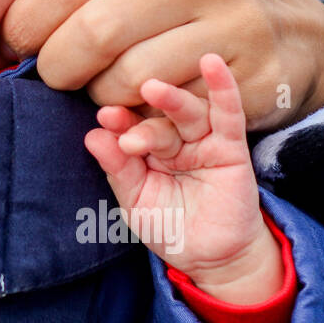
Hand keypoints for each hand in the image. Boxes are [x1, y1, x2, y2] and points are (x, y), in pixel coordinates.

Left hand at [1, 0, 323, 131]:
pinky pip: (171, 113)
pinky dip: (140, 120)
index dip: (28, 19)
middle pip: (94, 32)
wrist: (295, 33)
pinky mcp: (254, 79)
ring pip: (129, 78)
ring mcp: (234, 26)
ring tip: (100, 88)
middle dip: (57, 65)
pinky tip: (135, 110)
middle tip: (52, 75)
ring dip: (99, 96)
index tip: (18, 40)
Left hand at [84, 53, 282, 303]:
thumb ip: (118, 169)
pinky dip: (223, 89)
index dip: (118, 121)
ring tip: (153, 89)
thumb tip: (92, 136)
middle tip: (122, 125)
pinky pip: (228, 115)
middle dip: (140, 122)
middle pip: (156, 120)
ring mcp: (202, 141)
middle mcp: (172, 139)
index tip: (104, 117)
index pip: (129, 126)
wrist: (209, 259)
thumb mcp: (136, 202)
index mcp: (145, 149)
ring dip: (171, 100)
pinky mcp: (231, 148)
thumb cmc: (169, 226)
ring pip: (187, 113)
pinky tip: (213, 63)